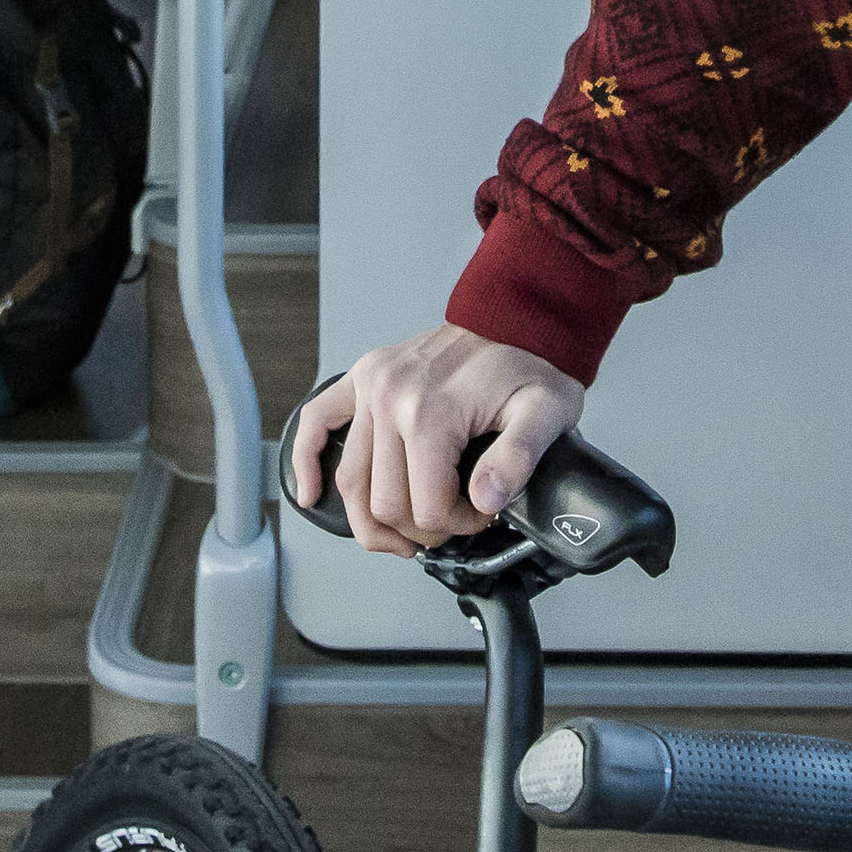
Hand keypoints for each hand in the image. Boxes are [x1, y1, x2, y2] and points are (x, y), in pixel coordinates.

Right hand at [284, 324, 584, 555]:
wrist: (516, 316)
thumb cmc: (532, 363)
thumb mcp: (546, 411)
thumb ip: (519, 457)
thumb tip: (485, 500)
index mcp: (431, 412)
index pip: (426, 506)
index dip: (456, 525)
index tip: (482, 514)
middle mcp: (390, 399)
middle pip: (385, 502)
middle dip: (421, 528)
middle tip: (452, 521)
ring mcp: (370, 387)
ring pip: (351, 480)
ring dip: (371, 521)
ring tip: (402, 536)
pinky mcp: (362, 377)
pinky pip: (316, 421)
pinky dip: (306, 462)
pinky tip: (311, 495)